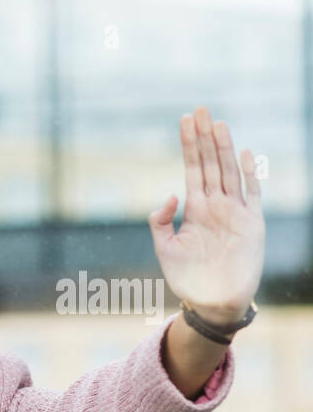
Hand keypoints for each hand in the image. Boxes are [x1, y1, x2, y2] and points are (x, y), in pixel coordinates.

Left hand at [148, 105, 264, 324]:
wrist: (213, 302)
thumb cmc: (188, 278)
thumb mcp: (165, 249)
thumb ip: (160, 222)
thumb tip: (171, 195)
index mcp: (196, 209)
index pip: (192, 169)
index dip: (189, 145)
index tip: (184, 120)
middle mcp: (216, 205)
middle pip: (211, 163)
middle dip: (204, 137)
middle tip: (199, 109)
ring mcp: (235, 212)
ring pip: (230, 172)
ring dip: (224, 147)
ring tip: (216, 123)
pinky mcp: (252, 223)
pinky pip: (252, 194)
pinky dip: (250, 174)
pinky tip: (245, 153)